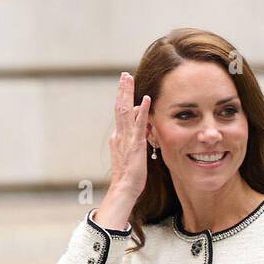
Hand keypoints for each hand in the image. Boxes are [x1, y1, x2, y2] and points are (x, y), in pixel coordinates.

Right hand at [107, 72, 150, 206]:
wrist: (124, 188)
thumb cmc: (129, 176)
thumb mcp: (131, 154)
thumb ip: (134, 140)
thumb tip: (141, 128)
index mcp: (118, 137)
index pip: (121, 114)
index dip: (123, 98)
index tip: (125, 85)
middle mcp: (120, 134)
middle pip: (120, 107)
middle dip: (122, 90)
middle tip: (124, 75)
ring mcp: (126, 138)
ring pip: (126, 111)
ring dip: (128, 93)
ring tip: (128, 78)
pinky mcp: (136, 144)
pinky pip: (139, 124)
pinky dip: (142, 110)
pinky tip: (146, 99)